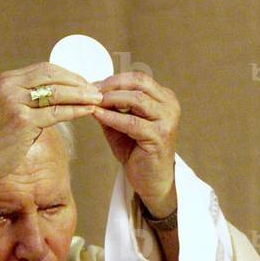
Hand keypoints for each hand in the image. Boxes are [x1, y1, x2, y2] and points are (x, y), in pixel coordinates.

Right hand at [0, 62, 100, 179]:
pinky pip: (56, 113)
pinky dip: (75, 111)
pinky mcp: (22, 120)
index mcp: (8, 80)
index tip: (85, 83)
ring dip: (81, 95)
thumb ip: (31, 99)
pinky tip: (87, 112)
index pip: (45, 68)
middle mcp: (11, 86)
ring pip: (57, 93)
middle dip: (78, 82)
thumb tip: (60, 95)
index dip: (68, 74)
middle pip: (53, 76)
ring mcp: (16, 102)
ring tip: (97, 100)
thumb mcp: (11, 109)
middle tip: (96, 90)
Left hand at [91, 71, 179, 217]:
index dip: (113, 79)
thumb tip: (90, 94)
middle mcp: (169, 106)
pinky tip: (98, 116)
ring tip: (92, 102)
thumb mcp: (121, 126)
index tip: (92, 85)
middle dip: (111, 85)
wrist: (151, 181)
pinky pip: (132, 122)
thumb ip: (110, 109)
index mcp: (163, 99)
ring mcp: (167, 120)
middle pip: (138, 83)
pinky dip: (112, 117)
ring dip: (111, 99)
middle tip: (89, 91)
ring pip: (136, 99)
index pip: (138, 78)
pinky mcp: (160, 136)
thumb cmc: (138, 153)